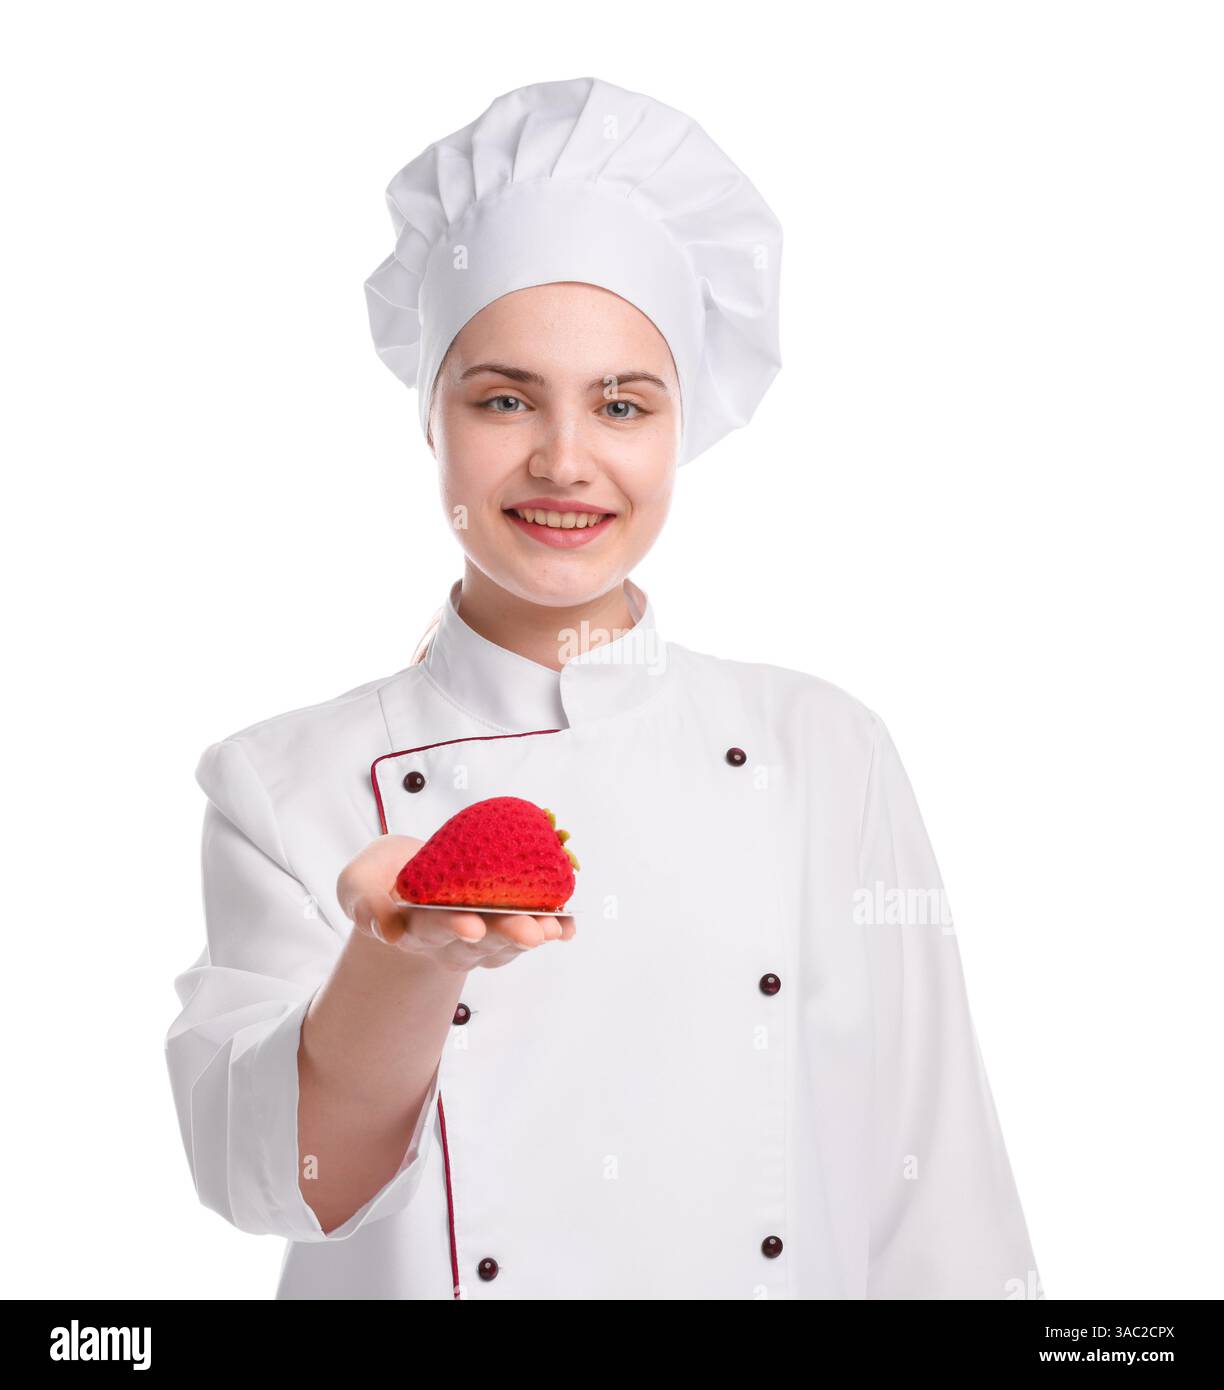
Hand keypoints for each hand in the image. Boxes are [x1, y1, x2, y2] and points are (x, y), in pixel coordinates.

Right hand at [336, 833, 575, 972]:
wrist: (401, 881)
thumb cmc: (379, 880)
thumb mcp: (356, 885)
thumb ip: (365, 905)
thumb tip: (389, 929)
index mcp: (412, 928)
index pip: (432, 929)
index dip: (452, 927)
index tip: (471, 926)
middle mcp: (449, 939)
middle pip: (481, 941)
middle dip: (507, 934)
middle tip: (532, 933)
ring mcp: (478, 937)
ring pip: (508, 941)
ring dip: (534, 934)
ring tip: (555, 927)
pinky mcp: (501, 926)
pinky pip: (530, 932)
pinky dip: (553, 928)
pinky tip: (570, 925)